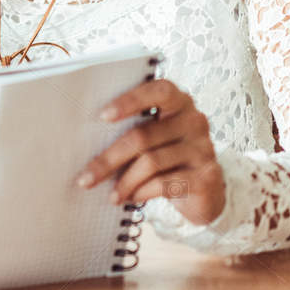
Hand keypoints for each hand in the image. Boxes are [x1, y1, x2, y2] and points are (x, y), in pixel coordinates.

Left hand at [76, 79, 224, 223]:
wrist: (204, 191)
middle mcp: (194, 120)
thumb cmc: (164, 154)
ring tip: (111, 195)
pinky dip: (142, 192)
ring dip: (124, 182)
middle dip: (109, 159)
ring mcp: (203, 148)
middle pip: (142, 135)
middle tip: (85, 179)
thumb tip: (82, 139)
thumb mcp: (150, 136)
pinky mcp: (207, 176)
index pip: (158, 91)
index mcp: (178, 101)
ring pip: (150, 162)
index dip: (130, 101)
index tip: (102, 116)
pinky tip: (131, 198)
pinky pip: (165, 183)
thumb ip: (130, 128)